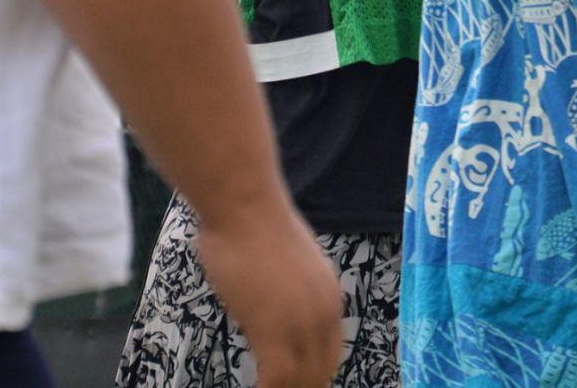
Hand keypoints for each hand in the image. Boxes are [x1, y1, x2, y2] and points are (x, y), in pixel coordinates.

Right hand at [199, 203, 342, 386]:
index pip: (331, 354)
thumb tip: (275, 309)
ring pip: (302, 382)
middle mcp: (325, 314)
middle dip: (302, 386)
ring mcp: (302, 324)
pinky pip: (276, 382)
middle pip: (322, 373)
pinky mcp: (274, 330)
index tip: (294, 382)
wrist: (245, 206)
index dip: (313, 376)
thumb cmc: (254, 226)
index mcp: (331, 298)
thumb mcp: (287, 265)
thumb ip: (291, 293)